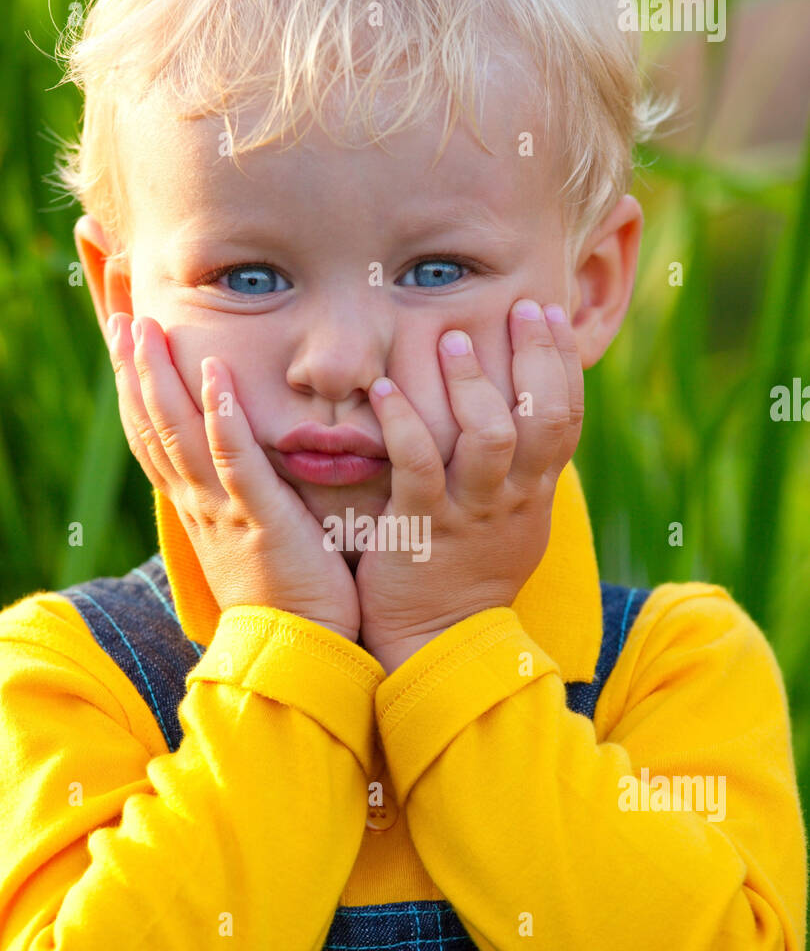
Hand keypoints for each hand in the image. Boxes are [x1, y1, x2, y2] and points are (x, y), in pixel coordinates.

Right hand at [106, 314, 360, 641]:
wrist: (298, 658)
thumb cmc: (289, 604)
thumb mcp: (256, 546)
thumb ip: (246, 508)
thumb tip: (246, 481)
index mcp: (200, 512)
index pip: (158, 444)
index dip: (139, 396)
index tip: (129, 352)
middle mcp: (200, 508)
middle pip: (154, 430)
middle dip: (137, 373)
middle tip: (124, 321)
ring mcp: (224, 513)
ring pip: (179, 435)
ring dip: (162, 379)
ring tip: (150, 329)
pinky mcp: (259, 520)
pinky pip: (235, 460)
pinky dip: (222, 415)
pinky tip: (216, 372)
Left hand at [356, 300, 582, 672]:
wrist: (440, 642)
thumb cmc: (469, 576)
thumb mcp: (514, 524)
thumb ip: (522, 474)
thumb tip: (523, 421)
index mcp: (535, 493)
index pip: (565, 416)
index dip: (560, 361)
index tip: (546, 313)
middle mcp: (513, 498)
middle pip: (541, 415)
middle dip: (534, 355)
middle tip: (517, 307)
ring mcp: (470, 513)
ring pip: (488, 435)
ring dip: (471, 382)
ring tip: (452, 339)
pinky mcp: (423, 526)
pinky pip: (418, 465)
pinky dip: (404, 422)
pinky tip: (385, 390)